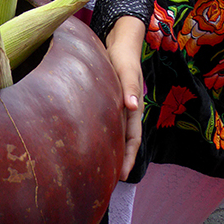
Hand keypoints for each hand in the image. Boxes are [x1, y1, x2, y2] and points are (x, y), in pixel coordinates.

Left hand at [105, 16, 144, 180]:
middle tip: (106, 182)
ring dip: (110, 151)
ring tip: (98, 169)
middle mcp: (126, 110)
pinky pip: (106, 124)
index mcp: (134, 107)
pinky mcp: (107, 101)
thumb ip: (131, 86)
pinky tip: (90, 143)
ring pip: (115, 134)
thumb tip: (133, 106)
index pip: (133, 139)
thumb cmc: (123, 55)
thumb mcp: (127, 68)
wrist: (119, 41)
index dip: (128, 157)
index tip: (121, 175)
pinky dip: (102, 136)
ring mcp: (117, 107)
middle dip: (119, 161)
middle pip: (124, 141)